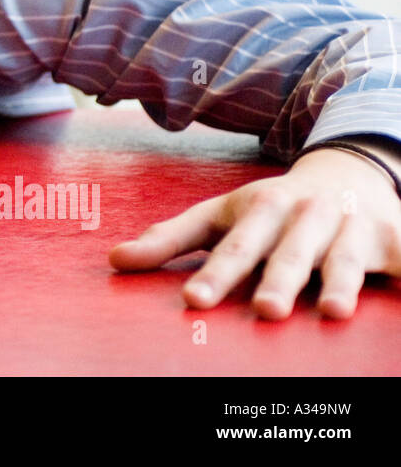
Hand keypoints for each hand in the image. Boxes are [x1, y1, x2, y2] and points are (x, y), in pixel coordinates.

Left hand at [108, 147, 400, 318]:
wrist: (348, 173)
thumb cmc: (270, 208)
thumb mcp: (219, 215)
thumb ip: (169, 240)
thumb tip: (113, 261)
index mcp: (260, 210)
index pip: (233, 248)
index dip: (215, 274)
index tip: (194, 301)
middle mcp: (305, 217)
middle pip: (289, 255)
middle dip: (278, 281)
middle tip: (265, 311)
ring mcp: (352, 229)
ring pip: (345, 260)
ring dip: (340, 282)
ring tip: (331, 312)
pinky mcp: (395, 240)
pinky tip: (399, 295)